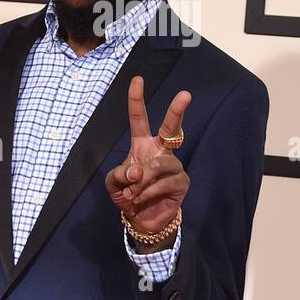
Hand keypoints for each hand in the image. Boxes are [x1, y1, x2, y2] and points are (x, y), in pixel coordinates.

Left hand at [105, 75, 191, 237]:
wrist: (142, 220)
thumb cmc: (129, 196)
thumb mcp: (114, 185)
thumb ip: (118, 175)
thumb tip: (135, 171)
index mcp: (142, 145)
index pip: (139, 118)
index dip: (136, 99)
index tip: (137, 79)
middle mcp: (161, 151)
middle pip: (171, 127)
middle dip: (177, 110)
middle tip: (185, 94)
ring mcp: (173, 166)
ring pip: (160, 164)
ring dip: (142, 180)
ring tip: (133, 193)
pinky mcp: (181, 182)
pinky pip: (164, 182)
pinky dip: (148, 192)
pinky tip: (141, 199)